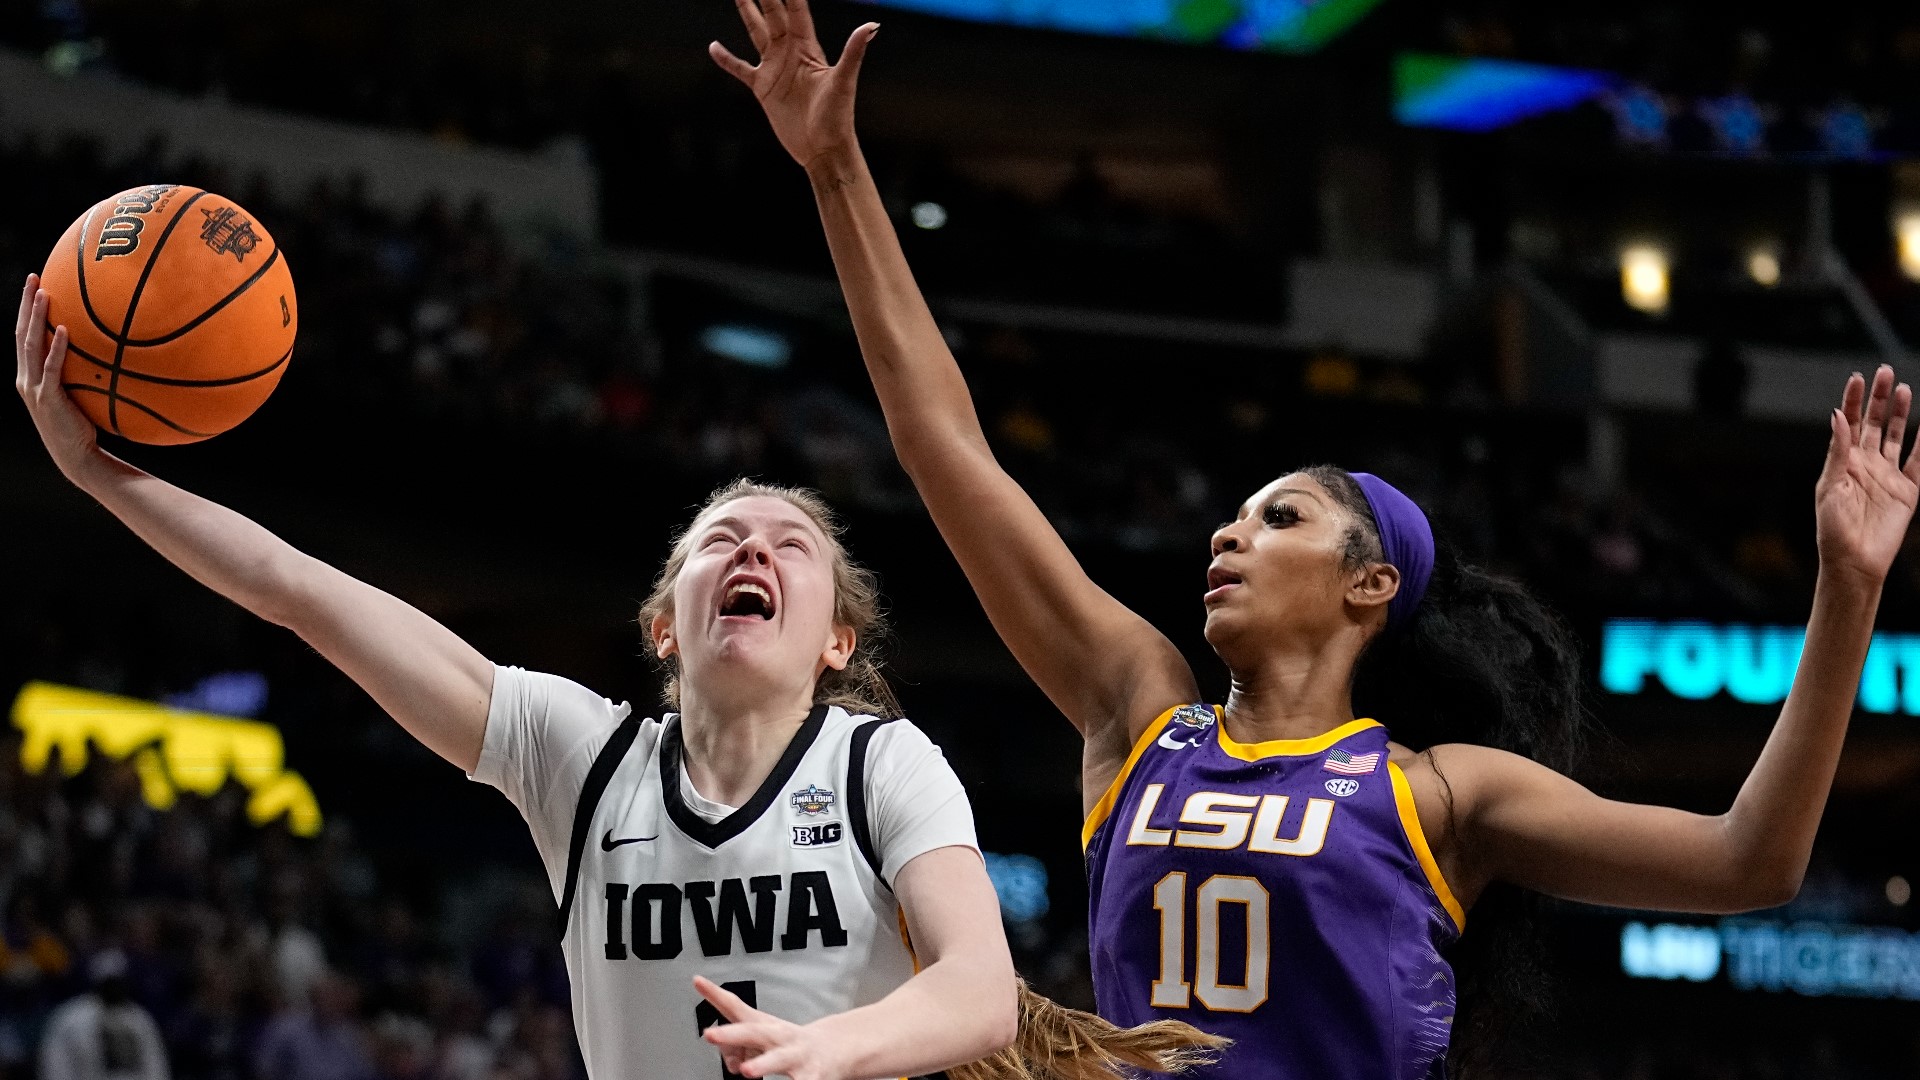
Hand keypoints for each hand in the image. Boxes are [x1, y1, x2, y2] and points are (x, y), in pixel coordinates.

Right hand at [13, 274, 99, 478]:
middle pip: (21, 332)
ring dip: (36, 317)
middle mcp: (26, 377)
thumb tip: (107, 347)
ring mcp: (34, 388)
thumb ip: (79, 371)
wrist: (76, 455)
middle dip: (26, 303)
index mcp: (29, 374)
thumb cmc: (79, 423)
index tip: (34, 284)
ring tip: (43, 293)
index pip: (23, 334)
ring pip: (30, 345)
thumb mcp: (76, 392)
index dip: (26, 309)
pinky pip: (51, 368)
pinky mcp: (48, 398)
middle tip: (33, 277)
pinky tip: (63, 329)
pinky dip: (55, 348)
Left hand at [695, 975, 853, 1079]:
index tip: (698, 982)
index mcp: (765, 1025)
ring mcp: (795, 1056)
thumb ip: (739, 1048)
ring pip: (778, 1059)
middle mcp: (779, 1037)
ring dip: (762, 1064)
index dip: (716, 994)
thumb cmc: (790, 1044)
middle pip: (754, 1031)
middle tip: (711, 1035)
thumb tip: (730, 1063)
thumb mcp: (763, 1039)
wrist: (833, 1050)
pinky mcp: (811, 1076)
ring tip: (747, 1071)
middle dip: (732, 1034)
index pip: (736, 1006)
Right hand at [710, 0, 877, 170]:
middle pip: (772, 15)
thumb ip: (854, 52)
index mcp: (808, 48)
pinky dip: (727, 60)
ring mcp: (775, 69)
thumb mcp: (844, 82)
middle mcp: (790, 53)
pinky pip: (740, 69)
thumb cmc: (838, 117)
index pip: (796, 11)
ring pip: (756, 33)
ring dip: (747, 13)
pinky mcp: (763, 88)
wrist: (823, 149)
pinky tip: (713, 47)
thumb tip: (871, 26)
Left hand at [1814, 365, 1919, 586]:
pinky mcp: (1907, 490)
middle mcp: (1865, 465)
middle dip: (1878, 398)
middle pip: (1873, 423)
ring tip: (1902, 388)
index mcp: (1842, 462)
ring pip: (1895, 436)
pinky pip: (1918, 460)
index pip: (1848, 424)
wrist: (1855, 561)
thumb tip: (1837, 415)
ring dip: (1899, 413)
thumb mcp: (1830, 487)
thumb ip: (1837, 451)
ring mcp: (1887, 475)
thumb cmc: (1832, 528)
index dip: (1853, 400)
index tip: (1858, 377)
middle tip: (1885, 371)